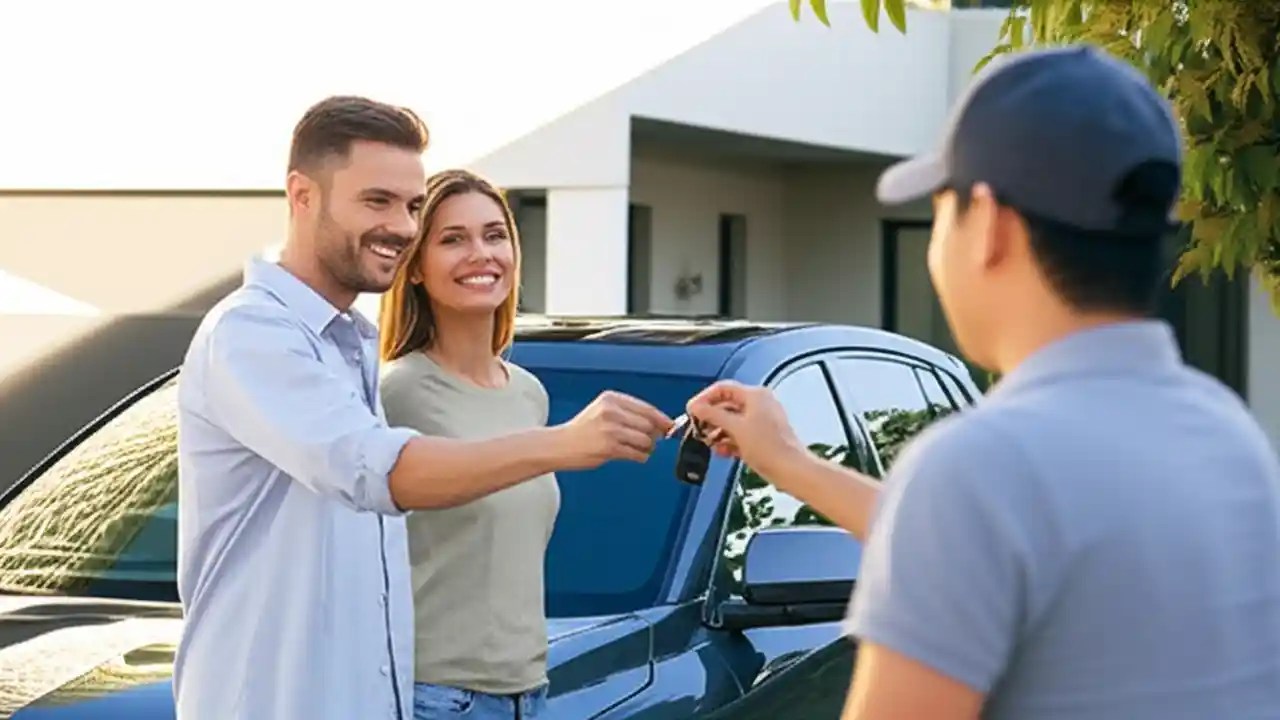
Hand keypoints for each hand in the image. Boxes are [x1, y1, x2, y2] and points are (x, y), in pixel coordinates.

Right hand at [553, 390, 673, 468]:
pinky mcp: (609, 447)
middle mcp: (611, 411)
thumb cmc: (582, 430)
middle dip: (653, 435)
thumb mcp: (602, 410)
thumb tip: (659, 424)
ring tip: (638, 449)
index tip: (670, 426)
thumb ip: (627, 413)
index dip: (662, 419)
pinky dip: (640, 457)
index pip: (646, 408)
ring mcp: (610, 429)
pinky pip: (637, 453)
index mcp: (611, 399)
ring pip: (645, 440)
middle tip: (649, 442)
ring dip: (647, 448)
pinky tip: (634, 456)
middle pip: (649, 425)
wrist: (559, 445)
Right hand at [685, 380, 805, 478]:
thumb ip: (713, 415)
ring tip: (707, 442)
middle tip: (696, 428)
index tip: (691, 410)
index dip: (704, 398)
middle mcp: (759, 405)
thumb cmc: (769, 447)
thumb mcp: (735, 428)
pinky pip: (739, 434)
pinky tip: (721, 451)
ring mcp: (761, 421)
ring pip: (732, 421)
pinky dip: (728, 441)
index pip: (723, 388)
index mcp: (755, 396)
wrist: (790, 470)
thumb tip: (696, 406)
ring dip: (717, 431)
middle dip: (710, 418)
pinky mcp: (761, 437)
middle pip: (726, 405)